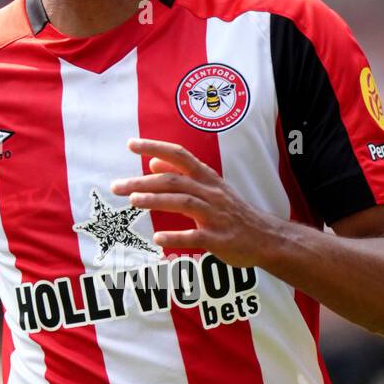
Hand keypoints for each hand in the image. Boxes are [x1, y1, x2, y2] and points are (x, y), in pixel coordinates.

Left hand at [111, 138, 275, 267]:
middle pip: (174, 181)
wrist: (267, 238)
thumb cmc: (234, 212)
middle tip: (116, 186)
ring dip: (157, 201)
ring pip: (184, 203)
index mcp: (208, 178)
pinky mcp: (219, 239)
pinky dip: (176, 237)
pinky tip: (158, 238)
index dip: (155, 147)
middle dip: (143, 182)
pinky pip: (196, 237)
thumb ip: (182, 175)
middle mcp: (211, 193)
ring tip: (132, 201)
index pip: (179, 156)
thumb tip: (153, 163)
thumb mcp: (211, 188)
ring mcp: (216, 216)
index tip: (130, 144)